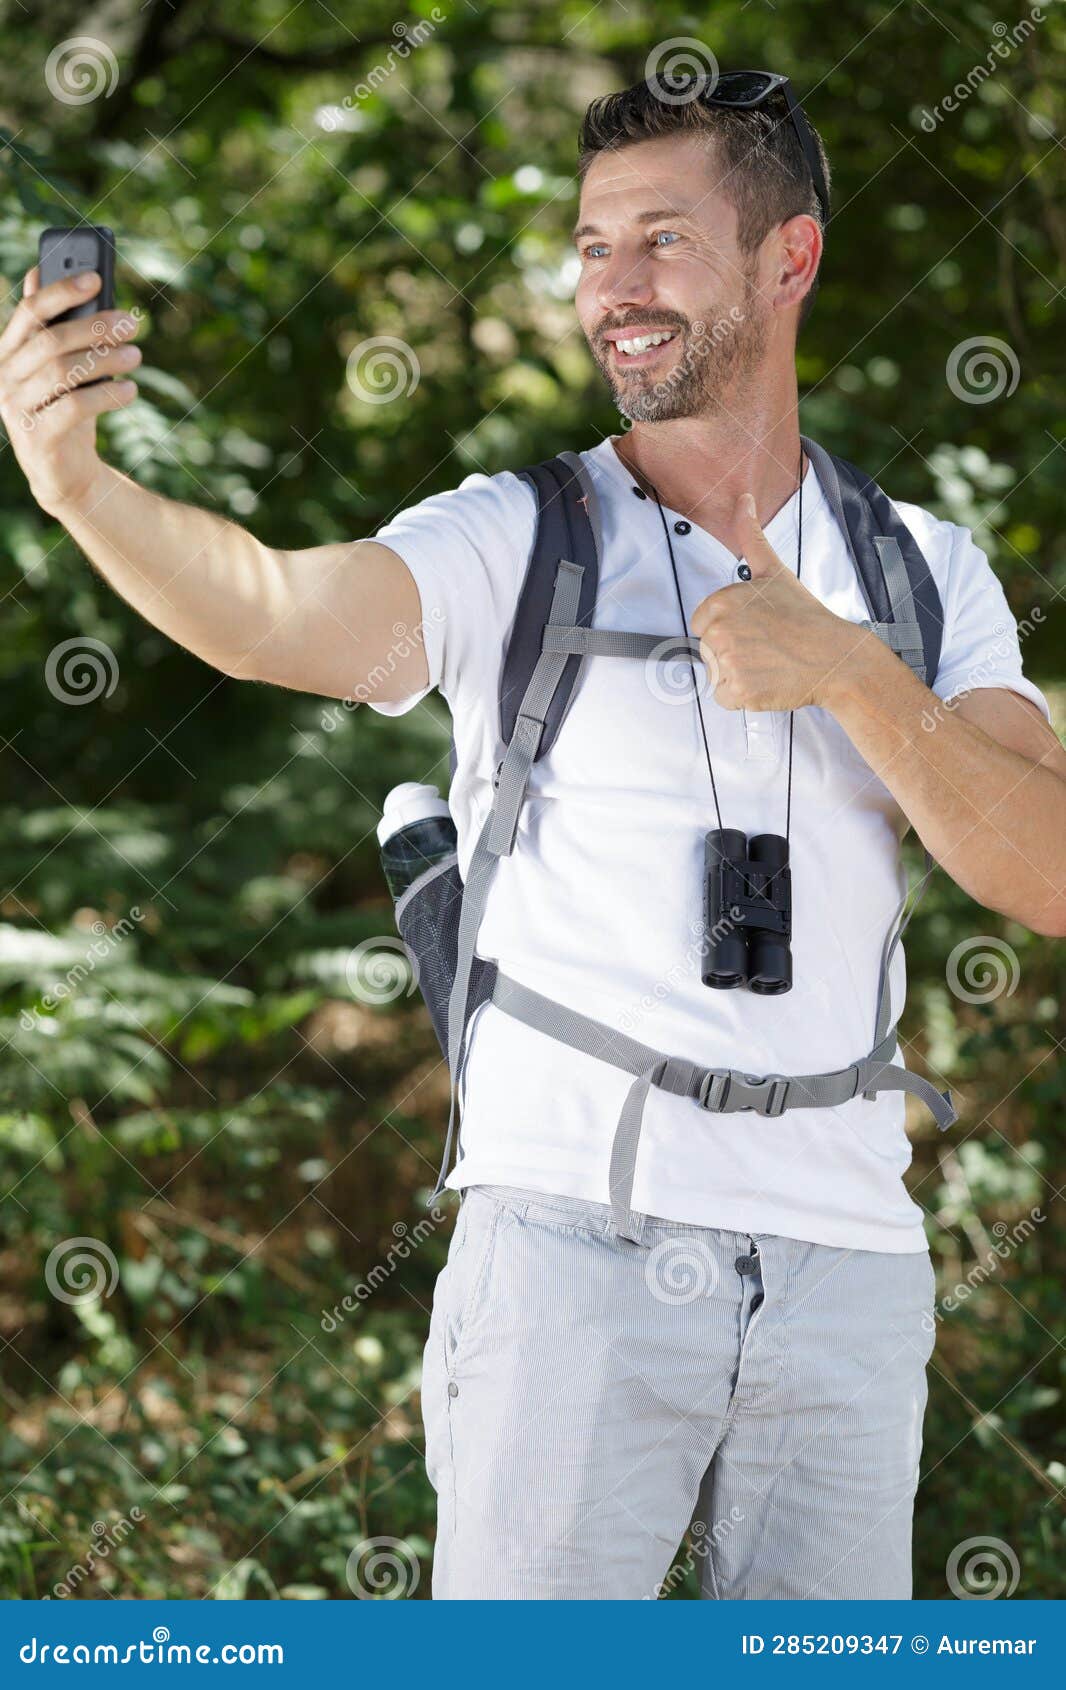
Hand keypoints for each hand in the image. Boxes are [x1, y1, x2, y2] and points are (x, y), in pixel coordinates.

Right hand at [0, 266, 140, 515]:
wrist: (64, 472)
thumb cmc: (66, 410)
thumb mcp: (62, 369)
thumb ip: (55, 328)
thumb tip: (39, 271)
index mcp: (8, 351)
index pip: (29, 312)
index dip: (61, 292)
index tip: (96, 278)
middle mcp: (5, 377)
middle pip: (51, 341)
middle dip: (95, 327)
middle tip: (131, 323)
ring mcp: (16, 408)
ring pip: (63, 372)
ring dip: (106, 360)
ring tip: (136, 355)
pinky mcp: (37, 437)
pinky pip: (75, 408)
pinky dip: (108, 396)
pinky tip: (131, 390)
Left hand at [691, 491, 870, 711]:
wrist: (837, 657)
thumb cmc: (806, 617)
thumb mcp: (774, 571)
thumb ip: (751, 536)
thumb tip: (743, 498)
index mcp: (722, 601)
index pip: (702, 624)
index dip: (729, 629)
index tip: (757, 628)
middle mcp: (720, 630)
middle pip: (708, 650)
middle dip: (734, 652)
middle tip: (768, 647)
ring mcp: (729, 661)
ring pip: (716, 674)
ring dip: (739, 674)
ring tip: (771, 663)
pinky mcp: (738, 690)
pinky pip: (725, 698)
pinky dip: (744, 697)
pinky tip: (769, 681)